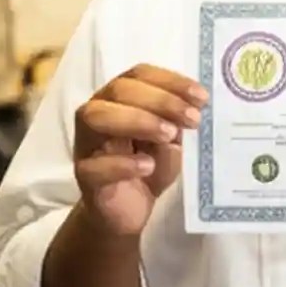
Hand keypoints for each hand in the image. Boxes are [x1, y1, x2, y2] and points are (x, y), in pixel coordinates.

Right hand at [74, 64, 206, 234]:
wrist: (127, 211)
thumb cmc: (148, 167)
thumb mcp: (170, 142)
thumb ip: (176, 123)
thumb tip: (189, 110)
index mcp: (121, 98)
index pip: (140, 75)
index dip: (170, 81)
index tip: (201, 97)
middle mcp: (98, 112)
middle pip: (119, 91)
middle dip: (160, 100)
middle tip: (191, 118)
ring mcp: (86, 144)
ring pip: (97, 117)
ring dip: (138, 121)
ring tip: (169, 135)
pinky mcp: (84, 176)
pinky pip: (95, 165)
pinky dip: (123, 163)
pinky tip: (147, 166)